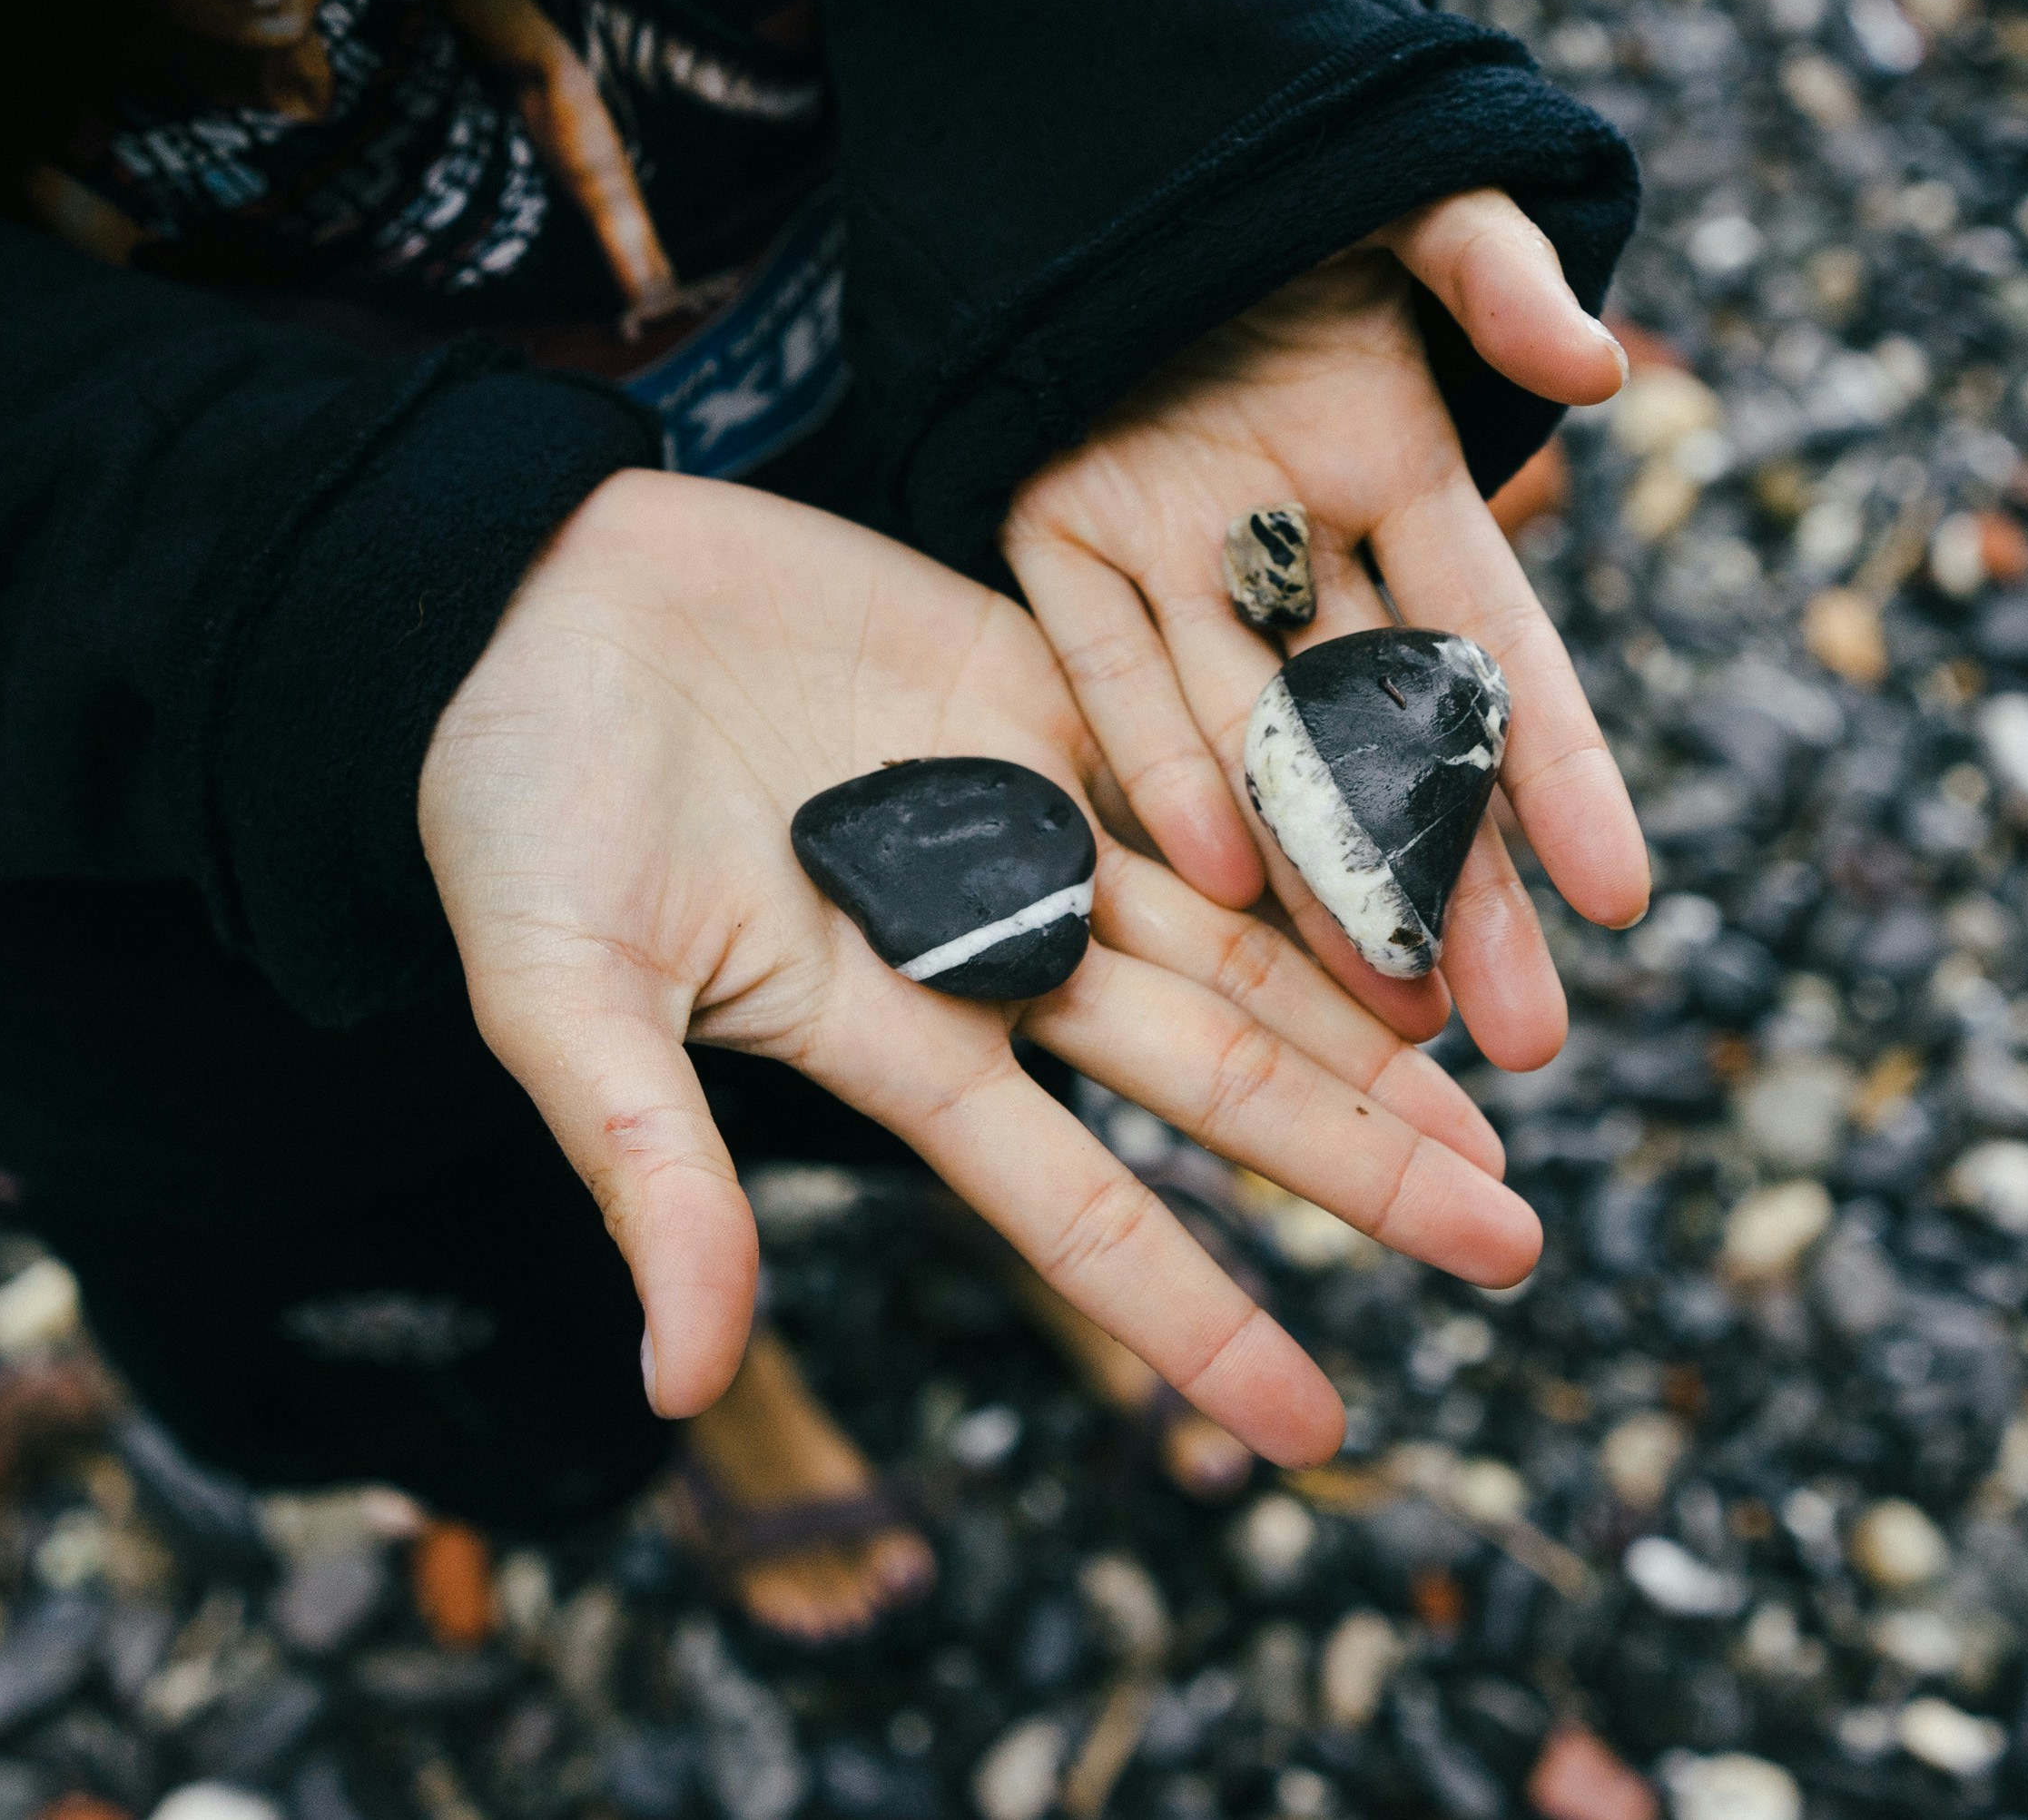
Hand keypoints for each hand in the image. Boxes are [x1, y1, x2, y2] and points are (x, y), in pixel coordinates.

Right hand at [419, 470, 1539, 1452]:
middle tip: (1518, 1248)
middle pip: (1215, 1076)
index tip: (1319, 1432)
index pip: (1078, 1208)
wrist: (519, 594)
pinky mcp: (1041, 681)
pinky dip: (1313, 823)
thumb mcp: (562, 998)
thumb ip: (646, 1174)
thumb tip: (686, 1386)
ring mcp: (1030, 815)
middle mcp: (993, 947)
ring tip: (1505, 1107)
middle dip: (1362, 1167)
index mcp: (892, 1040)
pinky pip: (1209, 761)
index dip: (1199, 1316)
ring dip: (1373, 1023)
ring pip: (1243, 938)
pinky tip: (1425, 873)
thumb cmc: (509, 804)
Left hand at [1003, 191, 1649, 1069]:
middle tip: (1519, 1039)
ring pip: (1262, 739)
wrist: (1107, 114)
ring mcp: (1177, 547)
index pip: (1501, 649)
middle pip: (1391, 745)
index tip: (1627, 896)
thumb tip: (1600, 368)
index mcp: (1403, 471)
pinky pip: (1105, 663)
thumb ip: (1500, 276)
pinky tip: (1212, 881)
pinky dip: (1153, 761)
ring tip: (1383, 1022)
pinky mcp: (1055, 526)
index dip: (1565, 770)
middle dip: (1456, 889)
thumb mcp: (1418, 192)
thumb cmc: (1298, 153)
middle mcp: (1298, 541)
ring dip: (1322, 878)